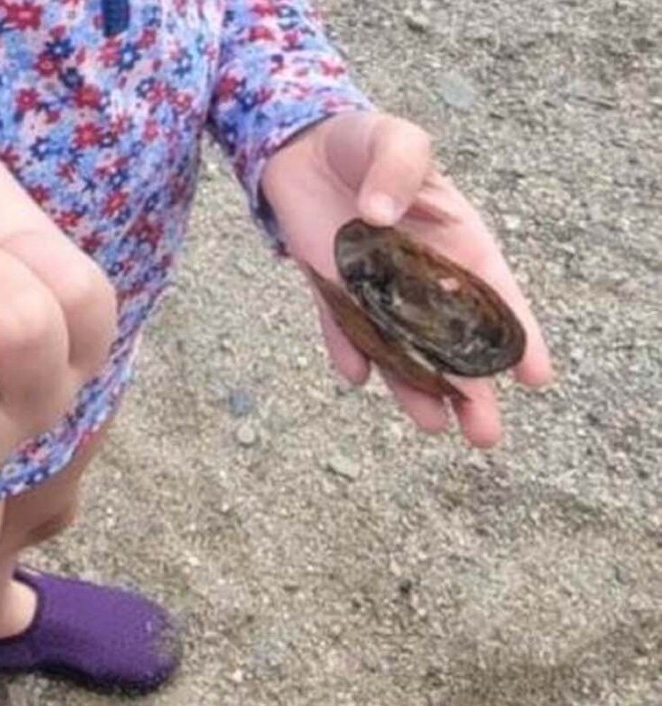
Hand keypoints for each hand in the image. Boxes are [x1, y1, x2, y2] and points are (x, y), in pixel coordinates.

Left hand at [260, 111, 553, 447]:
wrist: (300, 147)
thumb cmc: (365, 142)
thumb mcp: (396, 140)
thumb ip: (399, 168)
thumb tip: (380, 216)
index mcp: (457, 242)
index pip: (496, 295)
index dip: (517, 336)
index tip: (535, 377)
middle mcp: (420, 275)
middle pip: (453, 340)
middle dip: (471, 388)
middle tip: (485, 435)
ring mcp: (374, 287)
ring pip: (401, 346)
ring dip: (415, 385)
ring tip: (433, 425)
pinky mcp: (331, 289)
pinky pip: (340, 326)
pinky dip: (347, 348)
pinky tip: (355, 373)